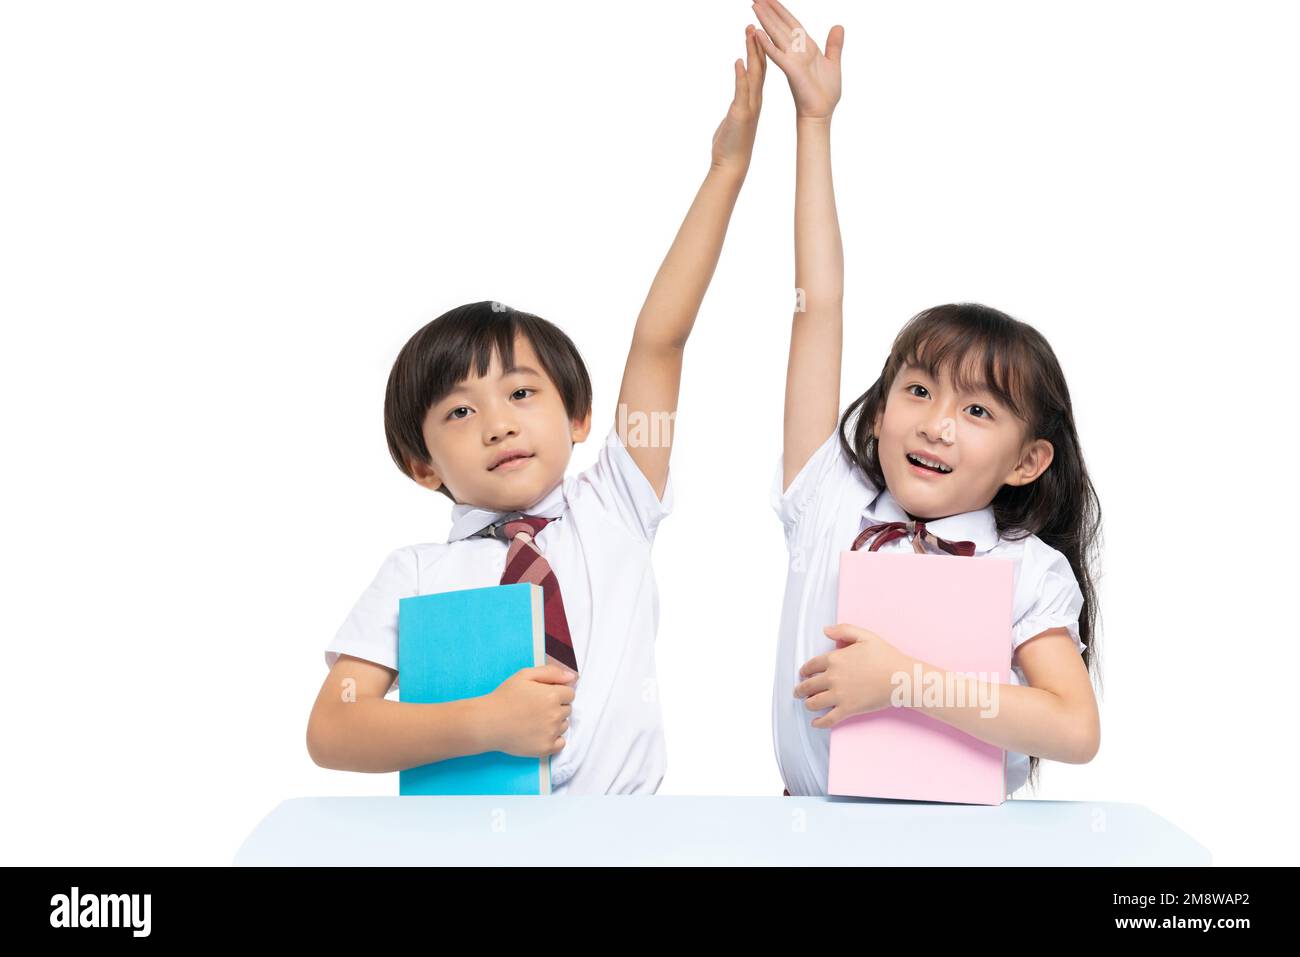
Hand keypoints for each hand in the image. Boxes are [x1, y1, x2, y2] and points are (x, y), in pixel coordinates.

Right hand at [482, 663, 575, 756]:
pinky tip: (540, 733)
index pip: (570, 693)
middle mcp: (555, 715)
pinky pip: (561, 743)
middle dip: (556, 707)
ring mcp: (551, 733)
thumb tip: (572, 677)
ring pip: (564, 725)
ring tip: (535, 720)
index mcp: (552, 695)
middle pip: (567, 709)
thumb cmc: (505, 697)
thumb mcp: (525, 675)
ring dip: (555, 722)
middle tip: (536, 708)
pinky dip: (554, 739)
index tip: (544, 696)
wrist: (488, 722)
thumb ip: (551, 672)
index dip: (557, 693)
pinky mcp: (545, 748)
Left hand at [710, 24, 765, 174]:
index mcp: (754, 101)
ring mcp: (749, 107)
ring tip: (750, 33)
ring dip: (751, 53)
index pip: (758, 72)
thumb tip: (737, 103)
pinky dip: (740, 75)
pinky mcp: (740, 114)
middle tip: (755, 25)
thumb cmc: (732, 145)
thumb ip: (738, 107)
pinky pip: (741, 91)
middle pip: (758, 67)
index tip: (756, 34)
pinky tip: (738, 61)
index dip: (758, 52)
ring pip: (753, 75)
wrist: (731, 165)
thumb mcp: (735, 119)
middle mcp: (755, 101)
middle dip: (757, 45)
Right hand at [751, 0, 843, 119]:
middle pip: (781, 25)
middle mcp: (797, 51)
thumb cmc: (826, 93)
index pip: (792, 23)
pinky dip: (768, 45)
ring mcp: (792, 59)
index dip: (781, 10)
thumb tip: (838, 26)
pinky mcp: (792, 70)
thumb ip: (834, 44)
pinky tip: (758, 34)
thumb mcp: (833, 62)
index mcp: (806, 47)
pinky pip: (777, 55)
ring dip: (765, 21)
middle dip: (769, 10)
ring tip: (754, 6)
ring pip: (776, 35)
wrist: (821, 113)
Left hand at [794, 624, 912, 727]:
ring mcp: (839, 695)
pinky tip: (815, 723)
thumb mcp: (865, 636)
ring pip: (813, 703)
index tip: (802, 675)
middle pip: (808, 686)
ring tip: (808, 704)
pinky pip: (828, 719)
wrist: (900, 678)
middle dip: (800, 690)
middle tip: (798, 692)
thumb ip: (844, 630)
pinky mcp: (848, 709)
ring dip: (808, 704)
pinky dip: (819, 722)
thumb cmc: (886, 656)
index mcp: (834, 659)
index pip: (811, 666)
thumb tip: (825, 630)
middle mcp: (832, 677)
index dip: (804, 671)